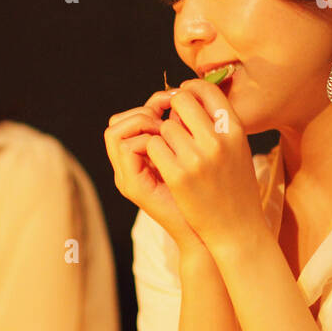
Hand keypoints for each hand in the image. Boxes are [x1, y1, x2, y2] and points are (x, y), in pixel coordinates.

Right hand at [105, 90, 201, 250]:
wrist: (217, 232)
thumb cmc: (213, 195)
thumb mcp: (196, 157)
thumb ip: (183, 132)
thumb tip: (181, 98)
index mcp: (140, 160)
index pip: (125, 119)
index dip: (146, 106)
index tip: (172, 107)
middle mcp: (127, 168)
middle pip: (115, 122)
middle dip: (142, 111)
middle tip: (169, 116)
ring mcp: (127, 177)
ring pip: (114, 131)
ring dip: (141, 122)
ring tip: (167, 129)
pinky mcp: (133, 187)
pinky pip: (127, 148)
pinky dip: (145, 138)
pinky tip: (170, 144)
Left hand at [142, 79, 268, 253]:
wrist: (237, 229)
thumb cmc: (236, 188)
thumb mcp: (238, 150)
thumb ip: (219, 125)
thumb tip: (191, 97)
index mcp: (235, 130)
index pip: (208, 90)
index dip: (190, 89)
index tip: (182, 98)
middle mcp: (218, 140)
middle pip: (181, 100)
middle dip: (171, 110)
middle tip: (170, 123)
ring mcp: (197, 158)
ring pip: (164, 126)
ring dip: (163, 137)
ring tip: (173, 154)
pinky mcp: (178, 176)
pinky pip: (154, 146)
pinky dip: (154, 153)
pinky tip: (163, 165)